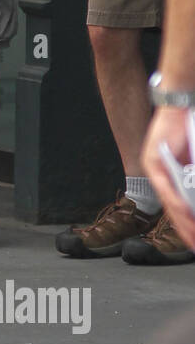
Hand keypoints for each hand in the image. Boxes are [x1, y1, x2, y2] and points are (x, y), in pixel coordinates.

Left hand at [142, 107, 194, 248]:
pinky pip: (166, 185)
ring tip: (193, 236)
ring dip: (182, 221)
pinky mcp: (153, 160)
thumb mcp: (192, 161)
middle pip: (173, 211)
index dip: (187, 228)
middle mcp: (160, 176)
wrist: (178, 106)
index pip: (178, 210)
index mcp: (171, 179)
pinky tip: (185, 210)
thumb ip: (193, 181)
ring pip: (169, 201)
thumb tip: (194, 203)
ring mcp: (155, 169)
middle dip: (187, 231)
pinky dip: (176, 199)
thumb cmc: (188, 132)